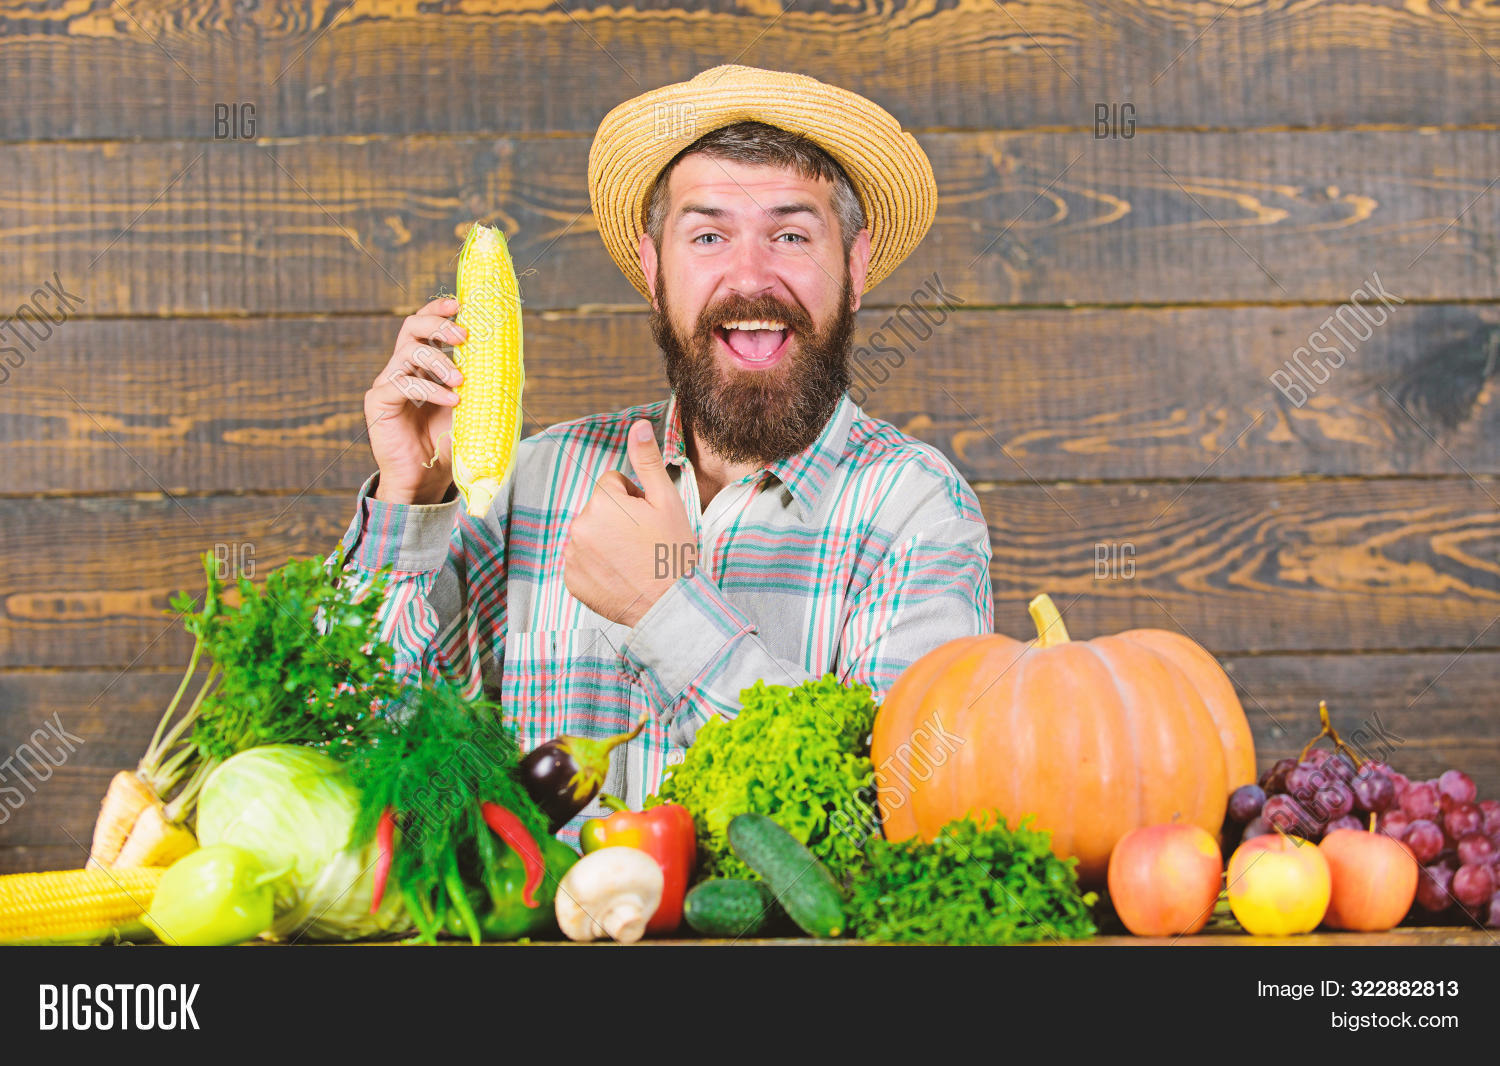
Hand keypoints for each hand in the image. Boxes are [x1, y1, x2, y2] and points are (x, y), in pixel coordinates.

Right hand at [364, 297, 466, 504]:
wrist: (426, 477)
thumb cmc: (447, 441)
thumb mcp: (470, 405)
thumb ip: (480, 381)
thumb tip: (509, 356)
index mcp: (422, 363)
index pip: (424, 325)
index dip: (438, 310)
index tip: (459, 304)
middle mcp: (402, 367)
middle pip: (411, 327)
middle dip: (438, 325)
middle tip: (463, 336)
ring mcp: (388, 382)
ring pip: (407, 352)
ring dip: (439, 361)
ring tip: (461, 380)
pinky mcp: (379, 401)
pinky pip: (402, 383)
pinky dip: (430, 388)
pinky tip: (452, 400)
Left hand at [564, 419, 697, 627]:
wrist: (668, 605)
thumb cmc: (672, 551)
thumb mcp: (666, 501)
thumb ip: (647, 461)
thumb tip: (638, 425)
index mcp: (602, 502)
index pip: (612, 484)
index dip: (634, 499)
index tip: (648, 521)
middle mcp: (580, 526)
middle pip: (598, 508)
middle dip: (616, 519)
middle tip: (642, 542)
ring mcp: (572, 555)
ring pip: (589, 533)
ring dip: (605, 541)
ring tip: (631, 560)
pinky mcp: (571, 580)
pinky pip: (581, 561)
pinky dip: (596, 566)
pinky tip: (618, 575)